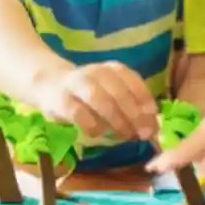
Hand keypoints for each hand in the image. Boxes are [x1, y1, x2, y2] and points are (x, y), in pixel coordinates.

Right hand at [38, 61, 158, 140]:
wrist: (50, 84)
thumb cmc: (89, 94)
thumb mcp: (112, 93)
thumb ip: (132, 107)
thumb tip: (153, 127)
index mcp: (114, 69)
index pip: (135, 82)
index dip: (146, 103)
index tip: (154, 121)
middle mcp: (97, 72)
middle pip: (119, 92)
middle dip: (135, 115)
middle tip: (143, 134)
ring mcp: (77, 84)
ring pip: (99, 99)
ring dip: (116, 120)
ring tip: (124, 135)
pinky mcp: (61, 100)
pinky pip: (78, 113)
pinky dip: (92, 125)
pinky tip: (98, 133)